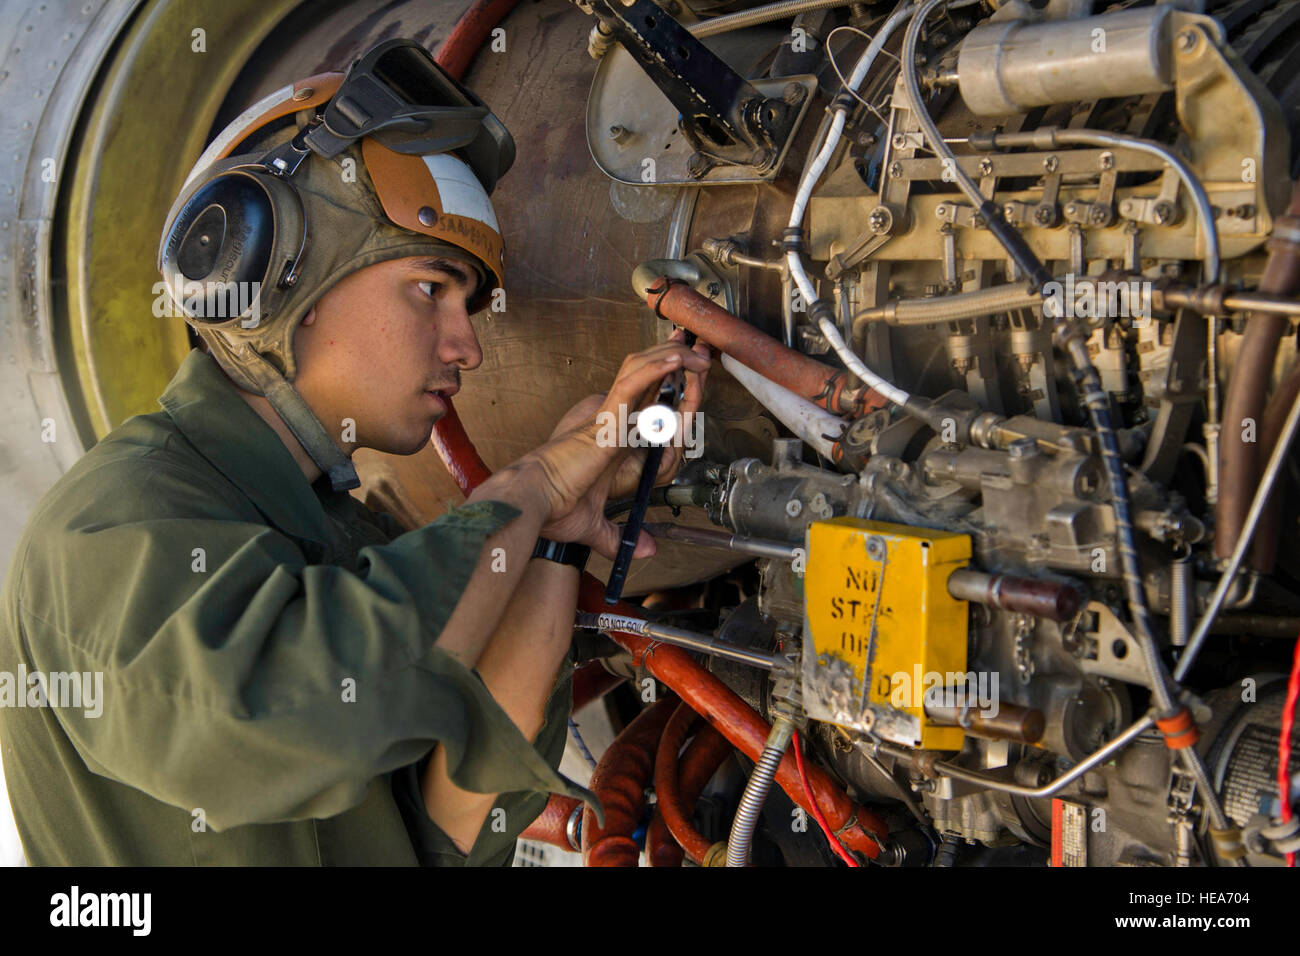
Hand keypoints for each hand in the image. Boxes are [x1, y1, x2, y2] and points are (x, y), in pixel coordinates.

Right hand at [527, 330, 709, 559]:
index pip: (648, 405)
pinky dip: (655, 370)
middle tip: (701, 350)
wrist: (534, 508)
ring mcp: (607, 416)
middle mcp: (611, 421)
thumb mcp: (598, 530)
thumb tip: (648, 552)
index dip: (671, 388)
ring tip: (698, 353)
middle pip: (650, 379)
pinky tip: (676, 359)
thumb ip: (623, 538)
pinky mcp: (604, 420)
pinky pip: (632, 386)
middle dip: (678, 361)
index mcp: (612, 438)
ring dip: (673, 360)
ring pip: (642, 372)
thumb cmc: (554, 513)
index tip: (692, 377)